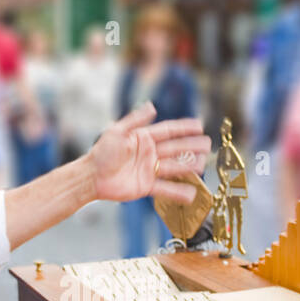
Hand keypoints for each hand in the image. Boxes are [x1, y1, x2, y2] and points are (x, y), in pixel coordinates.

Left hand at [88, 101, 210, 203]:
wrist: (91, 177)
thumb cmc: (101, 153)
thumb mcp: (116, 131)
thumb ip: (135, 120)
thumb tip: (152, 106)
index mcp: (143, 138)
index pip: (168, 131)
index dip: (184, 128)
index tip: (199, 125)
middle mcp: (149, 153)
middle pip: (175, 149)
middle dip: (192, 146)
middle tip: (208, 145)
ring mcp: (149, 170)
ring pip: (173, 167)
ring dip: (189, 166)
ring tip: (203, 165)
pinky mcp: (146, 186)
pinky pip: (165, 189)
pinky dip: (178, 192)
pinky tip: (191, 194)